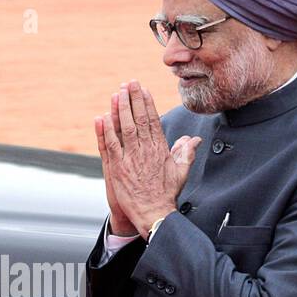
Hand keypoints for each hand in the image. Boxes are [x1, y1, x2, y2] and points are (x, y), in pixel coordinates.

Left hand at [95, 80, 200, 237]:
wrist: (154, 213)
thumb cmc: (167, 194)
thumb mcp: (181, 171)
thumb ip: (186, 152)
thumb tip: (193, 139)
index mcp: (160, 148)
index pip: (152, 120)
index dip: (147, 103)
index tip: (143, 90)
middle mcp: (145, 150)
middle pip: (138, 119)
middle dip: (133, 99)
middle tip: (128, 82)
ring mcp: (131, 158)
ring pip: (124, 128)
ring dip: (120, 109)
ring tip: (116, 93)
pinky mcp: (118, 168)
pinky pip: (110, 145)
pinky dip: (106, 130)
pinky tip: (102, 117)